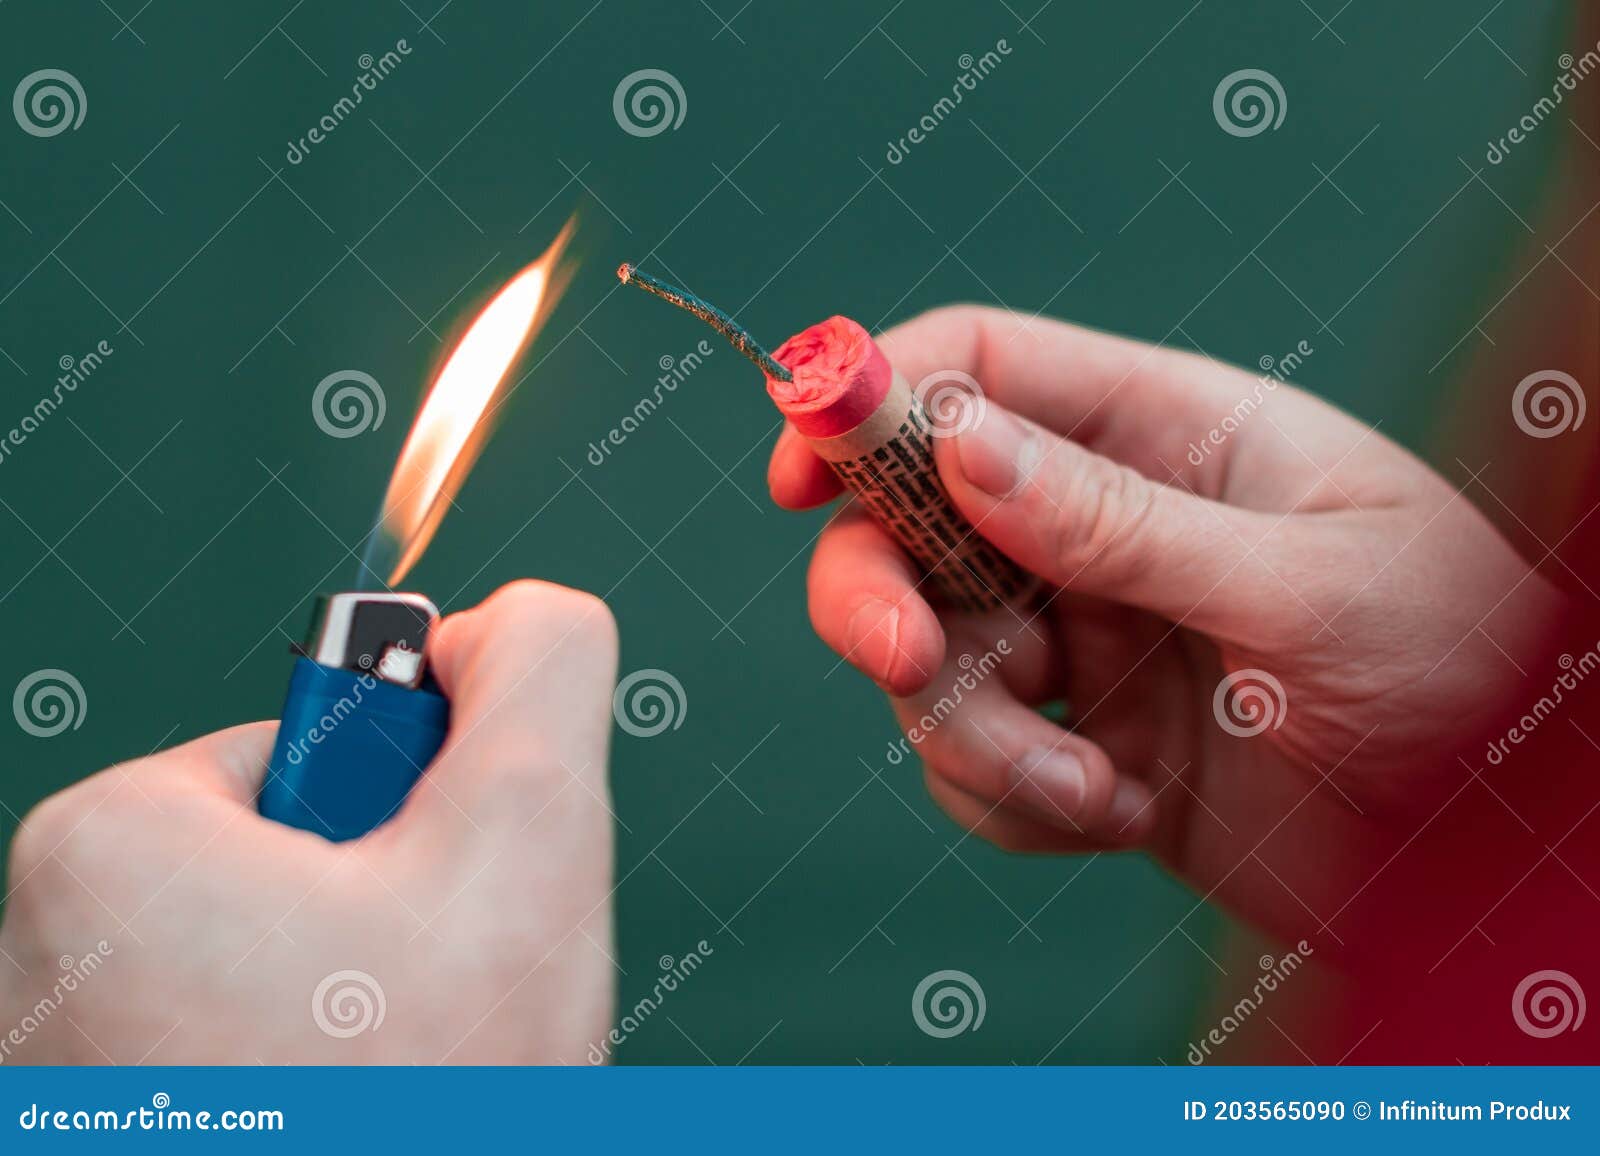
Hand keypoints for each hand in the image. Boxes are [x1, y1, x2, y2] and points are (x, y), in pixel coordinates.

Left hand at [0, 580, 617, 1063]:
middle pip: (281, 870)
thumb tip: (512, 617)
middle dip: (380, 932)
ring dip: (347, 1016)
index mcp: (105, 843)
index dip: (415, 827)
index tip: (426, 923)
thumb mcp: (530, 843)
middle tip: (420, 1026)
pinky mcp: (87, 1119)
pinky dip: (295, 1080)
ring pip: (258, 974)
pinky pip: (220, 1053)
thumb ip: (544, 671)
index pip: (313, 754)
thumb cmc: (431, 1101)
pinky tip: (351, 1115)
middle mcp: (29, 950)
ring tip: (388, 1085)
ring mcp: (48, 1064)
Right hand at [769, 306, 1564, 946]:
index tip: (798, 466)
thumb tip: (955, 445)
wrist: (1493, 857)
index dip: (870, 399)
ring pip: (934, 662)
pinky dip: (1017, 804)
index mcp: (1168, 436)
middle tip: (905, 657)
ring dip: (977, 737)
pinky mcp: (1082, 750)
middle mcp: (1107, 529)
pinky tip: (1120, 818)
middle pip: (912, 522)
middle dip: (882, 593)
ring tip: (1088, 790)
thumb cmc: (1459, 670)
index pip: (981, 371)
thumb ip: (1121, 519)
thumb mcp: (1306, 583)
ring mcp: (1089, 643)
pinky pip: (976, 767)